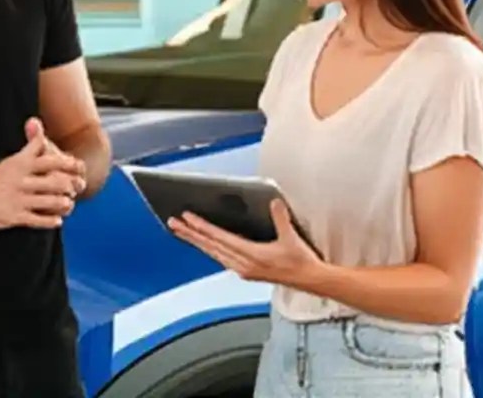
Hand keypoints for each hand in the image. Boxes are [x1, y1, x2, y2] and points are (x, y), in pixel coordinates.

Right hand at [0, 119, 83, 229]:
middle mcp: (21, 180)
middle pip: (55, 182)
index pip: (51, 161)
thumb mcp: (11, 160)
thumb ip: (29, 145)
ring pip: (51, 202)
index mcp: (21, 164)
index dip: (69, 164)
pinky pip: (39, 220)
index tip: (79, 167)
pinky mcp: (15, 217)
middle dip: (70, 186)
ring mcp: (19, 199)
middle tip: (76, 188)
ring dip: (64, 204)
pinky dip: (52, 221)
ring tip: (68, 204)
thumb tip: (36, 122)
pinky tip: (58, 220)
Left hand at [168, 199, 320, 284]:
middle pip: (210, 247)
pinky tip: (204, 245)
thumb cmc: (301, 260)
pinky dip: (210, 249)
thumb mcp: (291, 237)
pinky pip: (221, 259)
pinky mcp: (246, 271)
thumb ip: (280, 218)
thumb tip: (273, 201)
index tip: (187, 217)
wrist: (309, 280)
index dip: (201, 227)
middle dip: (191, 234)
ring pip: (213, 253)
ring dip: (197, 242)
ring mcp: (243, 269)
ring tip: (182, 232)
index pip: (219, 238)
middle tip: (173, 223)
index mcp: (252, 255)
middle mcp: (243, 264)